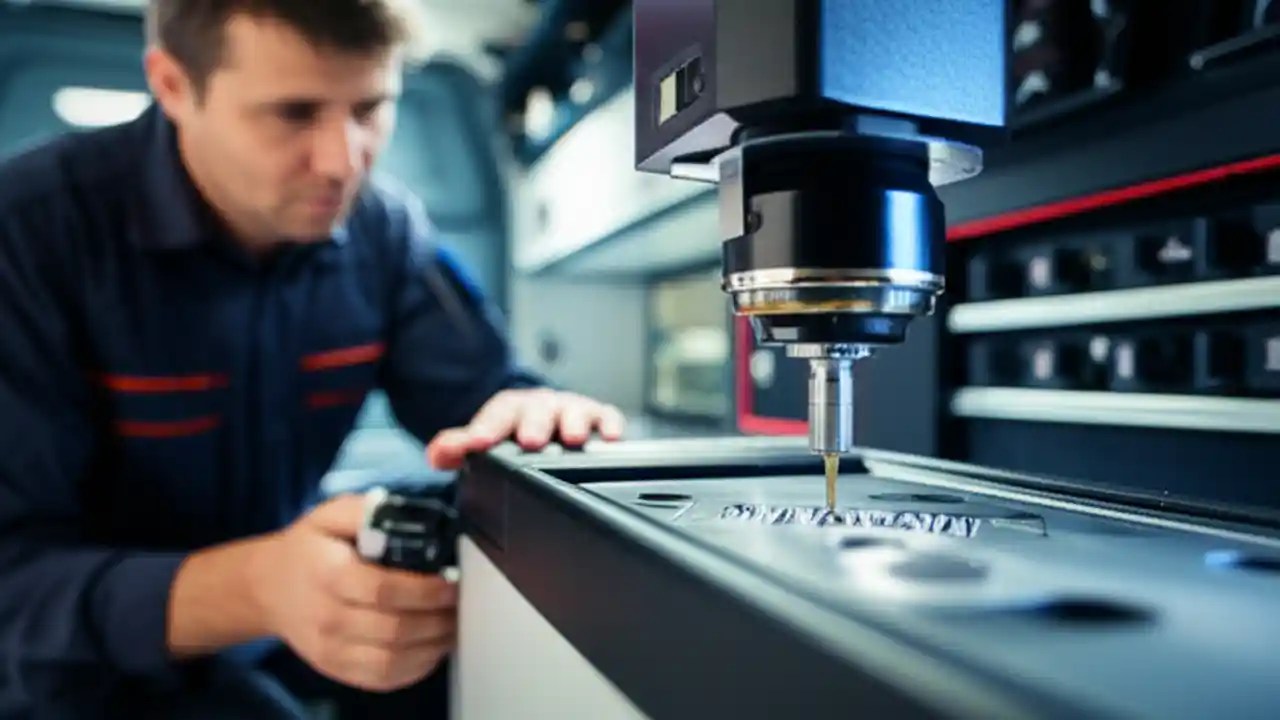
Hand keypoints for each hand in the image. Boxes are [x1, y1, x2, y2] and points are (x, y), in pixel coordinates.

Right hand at [248, 494, 456, 692]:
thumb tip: (408, 516)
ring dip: (434, 646)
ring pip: (393, 661)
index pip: (384, 591)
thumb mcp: (330, 514)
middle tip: (462, 605)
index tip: (454, 583)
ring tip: (453, 625)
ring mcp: (330, 650)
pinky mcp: (336, 669)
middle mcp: (328, 617)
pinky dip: (416, 668)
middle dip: (439, 619)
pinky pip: (383, 679)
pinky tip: (432, 647)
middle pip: (395, 630)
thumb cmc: (309, 548)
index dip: (426, 591)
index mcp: (328, 575)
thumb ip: (367, 510)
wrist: (268, 588)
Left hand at [426, 388, 625, 469]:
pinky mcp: (598, 419)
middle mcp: (541, 407)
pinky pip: (607, 417)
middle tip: (531, 440)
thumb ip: (456, 448)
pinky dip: (611, 425)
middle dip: (534, 424)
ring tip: (574, 438)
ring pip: (574, 412)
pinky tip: (612, 437)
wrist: (547, 421)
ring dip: (574, 424)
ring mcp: (570, 412)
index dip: (486, 427)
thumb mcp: (486, 439)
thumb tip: (436, 454)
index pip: (495, 413)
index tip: (478, 442)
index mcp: (510, 410)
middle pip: (537, 410)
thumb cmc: (517, 431)